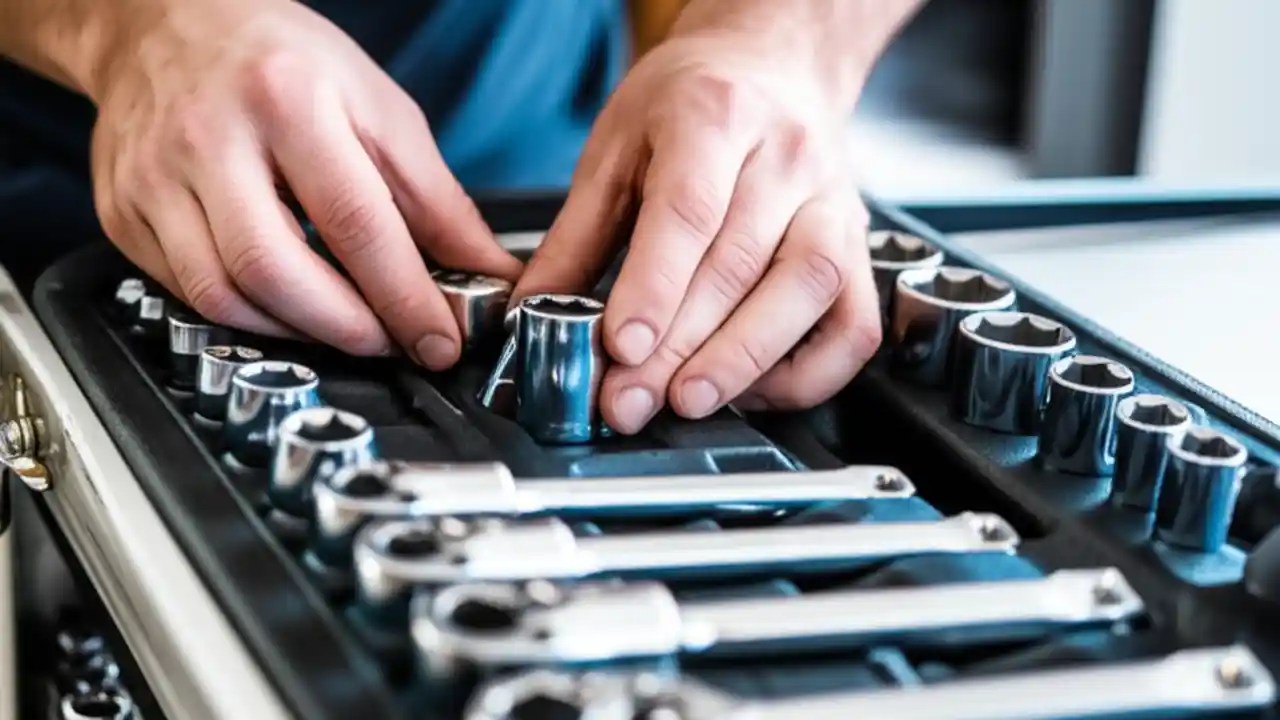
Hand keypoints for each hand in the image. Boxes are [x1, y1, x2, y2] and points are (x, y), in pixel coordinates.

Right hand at [88, 0, 520, 366]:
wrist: (165, 22)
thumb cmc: (282, 62)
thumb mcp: (378, 109)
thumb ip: (435, 199)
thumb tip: (486, 272)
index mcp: (288, 99)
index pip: (356, 222)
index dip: (404, 297)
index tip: (439, 339)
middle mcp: (209, 138)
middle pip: (275, 271)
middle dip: (347, 329)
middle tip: (391, 343)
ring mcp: (154, 178)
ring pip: (221, 296)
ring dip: (296, 333)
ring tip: (344, 328)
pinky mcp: (121, 212)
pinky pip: (184, 293)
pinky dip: (247, 317)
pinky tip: (285, 306)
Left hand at [512, 30, 880, 432]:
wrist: (774, 66)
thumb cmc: (692, 106)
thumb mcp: (616, 149)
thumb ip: (576, 236)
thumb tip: (535, 313)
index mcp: (714, 117)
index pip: (690, 210)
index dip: (655, 286)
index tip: (621, 346)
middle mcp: (786, 158)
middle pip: (738, 264)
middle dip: (678, 348)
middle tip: (628, 400)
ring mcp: (834, 203)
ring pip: (807, 292)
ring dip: (742, 361)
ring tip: (685, 401)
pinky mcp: (859, 249)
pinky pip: (854, 328)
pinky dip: (807, 375)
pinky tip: (750, 390)